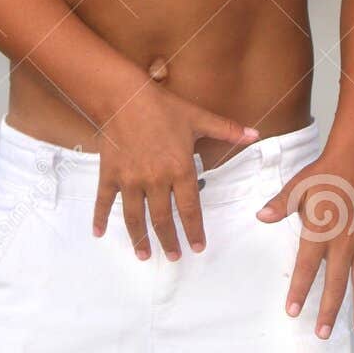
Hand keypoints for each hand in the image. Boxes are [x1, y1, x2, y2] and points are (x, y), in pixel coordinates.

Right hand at [94, 81, 258, 261]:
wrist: (124, 96)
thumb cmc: (163, 106)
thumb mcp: (198, 117)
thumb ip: (227, 130)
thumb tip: (255, 134)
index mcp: (179, 169)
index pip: (189, 209)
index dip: (194, 230)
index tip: (198, 247)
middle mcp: (155, 180)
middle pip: (162, 219)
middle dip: (169, 241)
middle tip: (174, 256)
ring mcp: (130, 179)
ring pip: (135, 217)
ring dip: (140, 239)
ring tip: (144, 255)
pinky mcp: (110, 174)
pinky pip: (105, 201)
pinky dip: (100, 218)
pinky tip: (99, 233)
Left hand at [256, 154, 353, 338]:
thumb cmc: (325, 173)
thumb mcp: (298, 186)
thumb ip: (280, 205)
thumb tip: (260, 217)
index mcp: (321, 232)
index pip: (306, 268)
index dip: (298, 290)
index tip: (292, 312)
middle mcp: (344, 242)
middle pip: (335, 283)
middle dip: (328, 310)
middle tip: (321, 334)